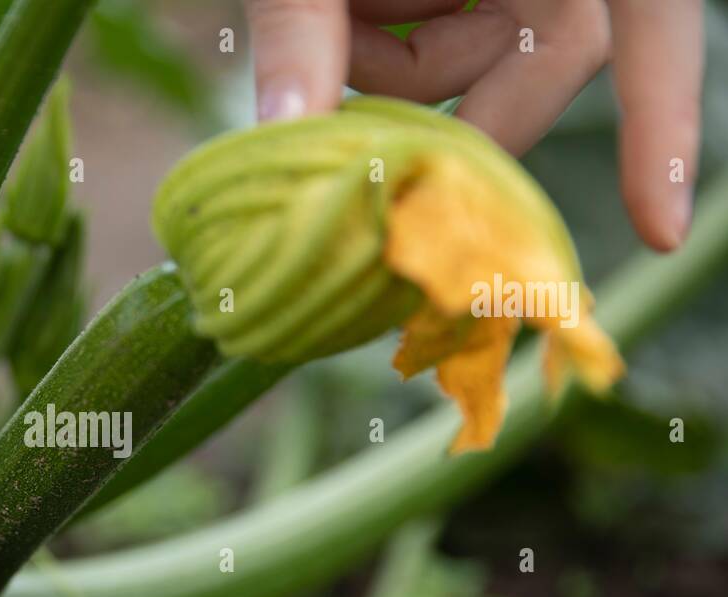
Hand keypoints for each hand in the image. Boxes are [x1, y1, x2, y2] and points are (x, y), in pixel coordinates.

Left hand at [243, 0, 703, 250]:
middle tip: (359, 132)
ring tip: (337, 16)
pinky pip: (460, 25)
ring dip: (403, 63)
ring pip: (495, 50)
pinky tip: (353, 5)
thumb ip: (302, 22)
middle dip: (450, 98)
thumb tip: (284, 133)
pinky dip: (395, 34)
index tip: (658, 225)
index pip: (650, 17)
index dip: (661, 116)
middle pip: (553, 55)